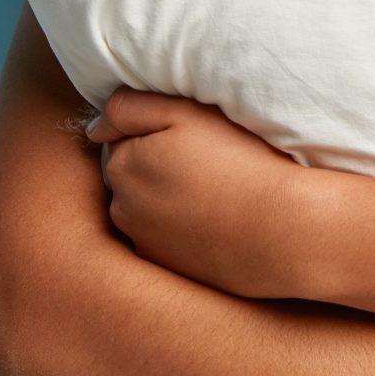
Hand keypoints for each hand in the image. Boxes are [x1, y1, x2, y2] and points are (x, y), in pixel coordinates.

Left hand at [83, 86, 315, 298]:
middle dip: (159, 166)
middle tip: (210, 162)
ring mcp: (142, 240)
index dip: (161, 132)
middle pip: (134, 175)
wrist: (280, 228)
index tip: (196, 138)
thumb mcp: (186, 112)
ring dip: (169, 198)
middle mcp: (122, 206)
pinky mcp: (164, 266)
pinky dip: (182, 227)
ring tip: (215, 192)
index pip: (127, 138)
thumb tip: (94, 128)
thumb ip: (129, 108)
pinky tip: (215, 220)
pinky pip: (165, 237)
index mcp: (123, 164)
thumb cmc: (240, 160)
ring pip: (148, 207)